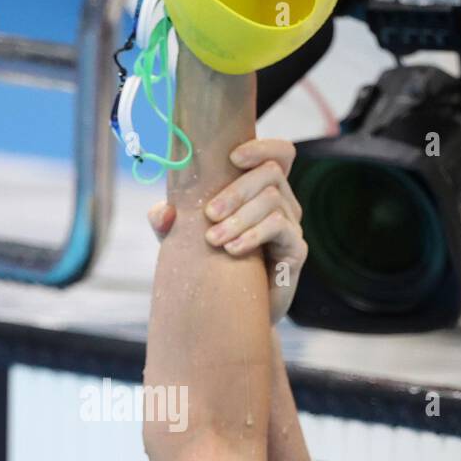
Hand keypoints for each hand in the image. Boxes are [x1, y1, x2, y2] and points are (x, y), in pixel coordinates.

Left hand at [147, 137, 307, 324]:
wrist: (231, 313)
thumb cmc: (210, 266)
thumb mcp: (181, 240)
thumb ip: (166, 222)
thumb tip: (163, 212)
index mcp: (261, 190)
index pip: (278, 154)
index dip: (262, 147)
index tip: (233, 158)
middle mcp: (282, 202)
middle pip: (271, 173)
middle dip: (236, 190)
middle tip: (210, 214)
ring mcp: (292, 226)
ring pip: (273, 200)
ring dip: (239, 218)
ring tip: (214, 240)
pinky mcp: (296, 250)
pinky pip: (280, 227)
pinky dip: (253, 235)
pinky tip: (232, 250)